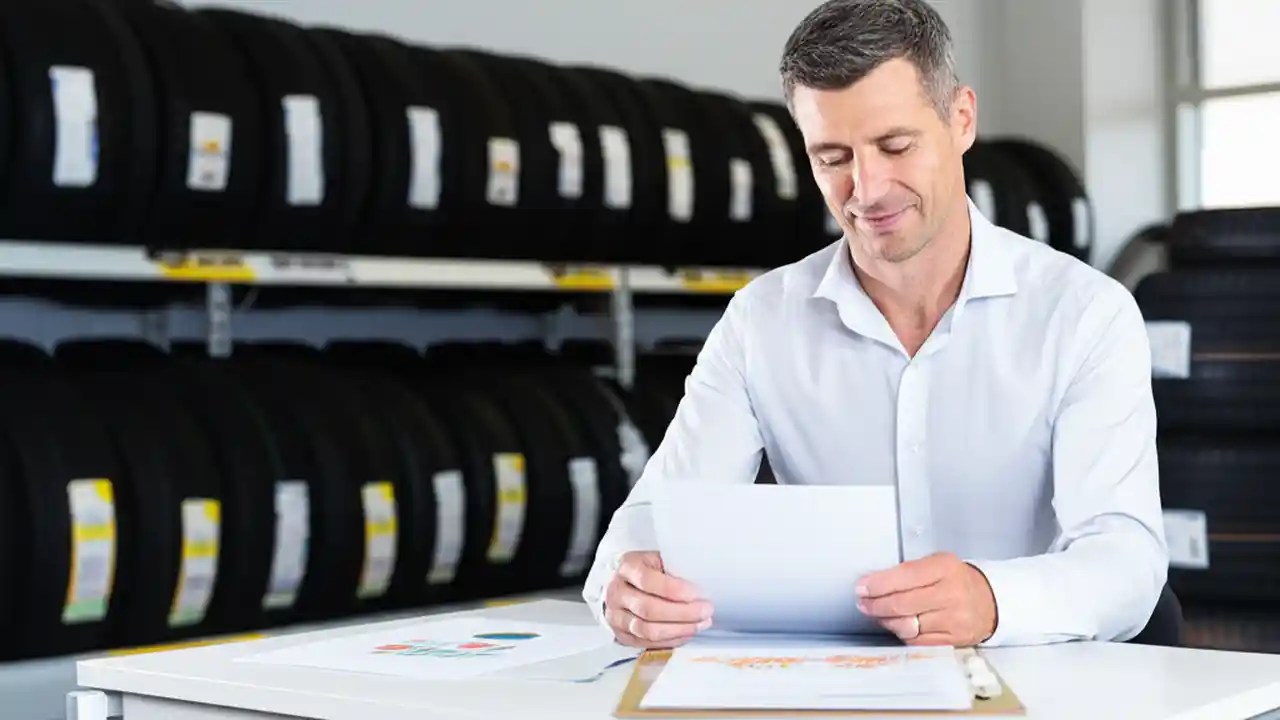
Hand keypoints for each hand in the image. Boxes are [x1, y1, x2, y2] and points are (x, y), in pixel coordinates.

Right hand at [604, 551, 714, 648]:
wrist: (625, 585)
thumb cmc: (649, 571)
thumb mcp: (660, 560)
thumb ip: (675, 570)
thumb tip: (702, 585)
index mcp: (627, 567)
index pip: (648, 581)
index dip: (676, 590)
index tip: (699, 594)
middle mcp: (617, 593)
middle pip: (649, 609)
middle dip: (682, 613)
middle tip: (706, 611)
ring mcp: (616, 616)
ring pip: (648, 630)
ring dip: (679, 630)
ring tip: (700, 624)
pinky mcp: (622, 635)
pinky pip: (648, 643)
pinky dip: (671, 640)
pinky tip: (687, 633)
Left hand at [855, 552, 997, 646]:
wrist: (990, 601)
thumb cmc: (955, 579)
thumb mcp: (937, 564)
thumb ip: (909, 572)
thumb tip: (872, 584)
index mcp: (945, 568)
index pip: (905, 577)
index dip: (878, 584)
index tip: (860, 587)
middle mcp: (952, 594)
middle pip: (902, 604)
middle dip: (875, 604)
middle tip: (862, 604)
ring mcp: (954, 620)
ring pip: (907, 625)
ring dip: (886, 620)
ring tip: (877, 614)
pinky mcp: (953, 641)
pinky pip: (916, 641)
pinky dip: (902, 633)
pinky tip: (896, 625)